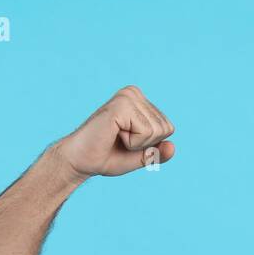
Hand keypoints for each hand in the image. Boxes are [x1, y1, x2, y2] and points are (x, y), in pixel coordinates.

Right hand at [52, 85, 175, 180]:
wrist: (80, 161)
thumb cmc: (106, 156)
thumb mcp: (140, 156)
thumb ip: (158, 152)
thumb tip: (173, 147)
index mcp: (140, 100)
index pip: (168, 128)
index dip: (150, 144)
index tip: (126, 142)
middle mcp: (134, 93)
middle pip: (165, 129)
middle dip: (145, 144)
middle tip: (119, 141)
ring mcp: (127, 96)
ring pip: (156, 131)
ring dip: (137, 144)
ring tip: (115, 137)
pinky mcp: (121, 104)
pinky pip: (146, 132)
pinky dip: (132, 143)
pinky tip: (113, 135)